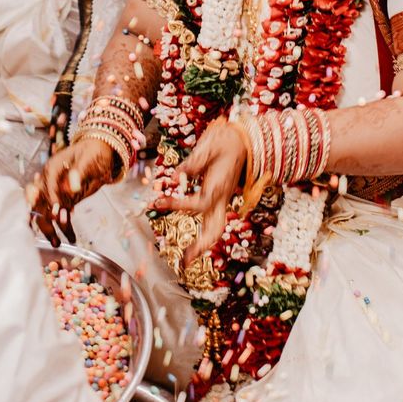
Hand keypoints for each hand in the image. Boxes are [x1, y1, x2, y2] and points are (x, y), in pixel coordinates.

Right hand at [30, 139, 117, 243]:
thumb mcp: (90, 159)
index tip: (57, 211)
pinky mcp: (64, 200)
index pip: (48, 184)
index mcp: (53, 167)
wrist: (103, 152)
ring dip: (51, 228)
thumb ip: (79, 172)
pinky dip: (64, 226)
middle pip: (40, 201)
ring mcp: (56, 192)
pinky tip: (70, 237)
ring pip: (46, 212)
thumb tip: (71, 186)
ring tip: (58, 244)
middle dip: (44, 219)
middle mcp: (50, 181)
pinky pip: (60, 215)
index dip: (52, 198)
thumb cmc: (95, 152)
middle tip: (51, 235)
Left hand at [151, 117, 247, 267]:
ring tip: (187, 259)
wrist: (244, 140)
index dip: (179, 205)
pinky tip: (193, 243)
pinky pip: (213, 222)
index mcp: (220, 185)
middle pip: (216, 228)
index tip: (158, 202)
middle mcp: (222, 197)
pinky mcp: (219, 200)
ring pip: (217, 229)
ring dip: (203, 245)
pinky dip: (204, 236)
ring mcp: (223, 200)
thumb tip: (174, 176)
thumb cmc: (226, 140)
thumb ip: (193, 162)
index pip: (200, 203)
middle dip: (202, 245)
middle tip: (184, 262)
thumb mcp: (209, 145)